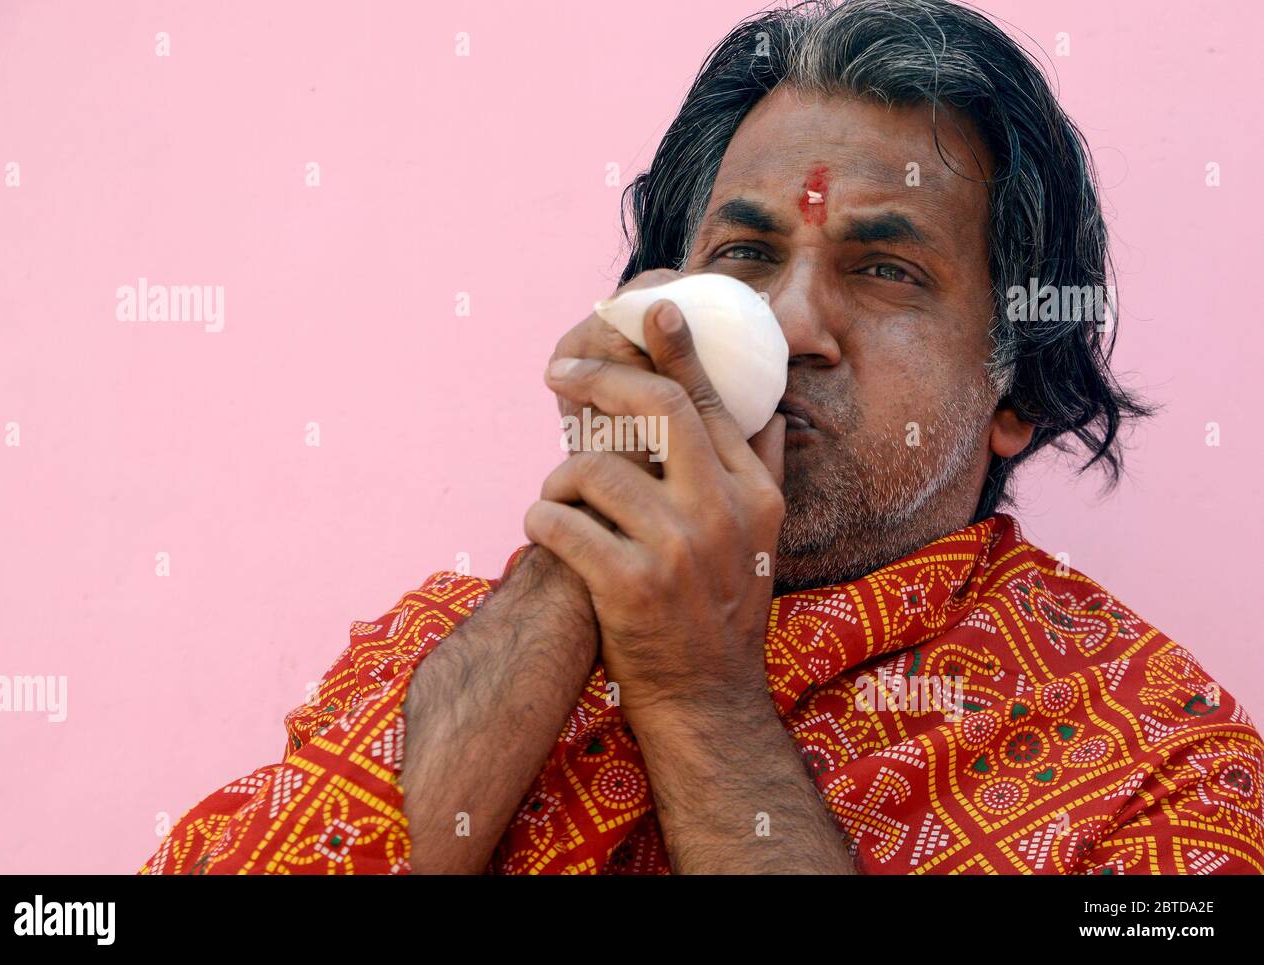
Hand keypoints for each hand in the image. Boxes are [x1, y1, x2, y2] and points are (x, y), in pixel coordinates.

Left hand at [525, 298, 786, 727]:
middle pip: (658, 410)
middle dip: (602, 378)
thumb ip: (763, 474)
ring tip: (556, 497)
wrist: (704, 699)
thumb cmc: (720, 611)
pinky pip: (562, 524)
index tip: (651, 307)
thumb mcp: (760, 542)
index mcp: (754, 495)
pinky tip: (545, 531)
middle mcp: (722, 513)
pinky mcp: (630, 585)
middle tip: (561, 369)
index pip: (711, 404)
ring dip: (560, 476)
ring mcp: (677, 550)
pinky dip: (542, 520)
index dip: (677, 351)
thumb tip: (771, 416)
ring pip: (596, 469)